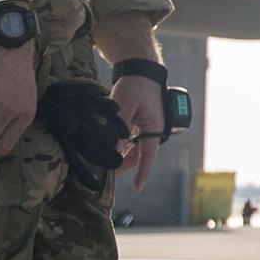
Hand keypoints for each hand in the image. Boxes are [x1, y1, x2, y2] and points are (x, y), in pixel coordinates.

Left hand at [113, 76, 165, 191]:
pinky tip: (108, 150)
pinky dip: (120, 147)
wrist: (141, 72)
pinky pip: (131, 142)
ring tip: (104, 163)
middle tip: (107, 175)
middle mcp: (153, 132)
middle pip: (138, 156)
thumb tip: (112, 148)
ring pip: (133, 150)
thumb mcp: (124, 106)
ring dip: (120, 156)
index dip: (142, 172)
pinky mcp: (140, 126)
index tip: (137, 187)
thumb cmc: (135, 86)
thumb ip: (117, 128)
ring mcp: (147, 129)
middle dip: (124, 166)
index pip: (148, 155)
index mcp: (154, 128)